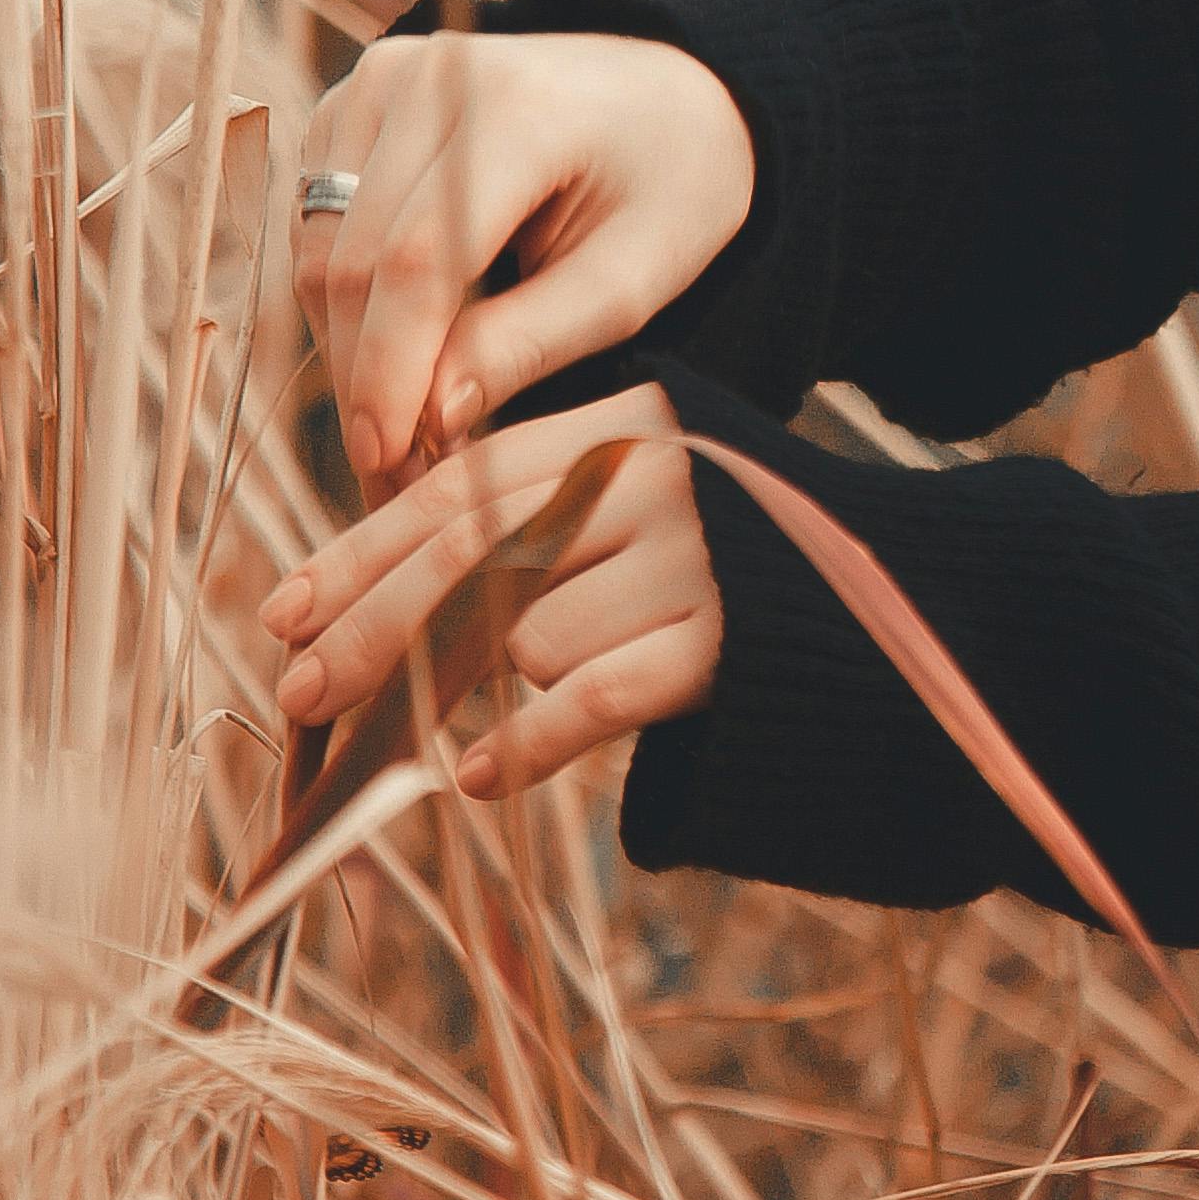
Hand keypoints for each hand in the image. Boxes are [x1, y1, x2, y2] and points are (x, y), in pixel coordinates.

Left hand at [261, 387, 721, 801]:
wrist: (917, 599)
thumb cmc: (743, 561)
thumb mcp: (644, 501)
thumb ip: (534, 518)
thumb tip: (362, 594)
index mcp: (621, 425)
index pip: (458, 486)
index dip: (360, 553)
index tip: (281, 610)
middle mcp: (653, 478)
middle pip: (469, 555)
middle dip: (368, 628)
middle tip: (299, 691)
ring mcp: (693, 557)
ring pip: (526, 634)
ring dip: (473, 694)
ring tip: (438, 736)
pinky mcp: (727, 641)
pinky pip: (593, 696)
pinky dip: (527, 740)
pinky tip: (478, 774)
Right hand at [289, 29, 755, 494]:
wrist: (666, 93)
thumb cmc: (669, 184)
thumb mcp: (634, 277)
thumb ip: (532, 341)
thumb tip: (431, 420)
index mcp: (518, 107)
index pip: (418, 258)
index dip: (390, 370)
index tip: (389, 460)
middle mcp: (428, 77)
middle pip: (353, 260)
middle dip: (366, 382)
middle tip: (397, 478)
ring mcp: (380, 82)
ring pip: (319, 252)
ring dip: (349, 352)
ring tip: (403, 433)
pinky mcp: (353, 107)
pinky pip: (316, 227)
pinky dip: (346, 305)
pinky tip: (395, 360)